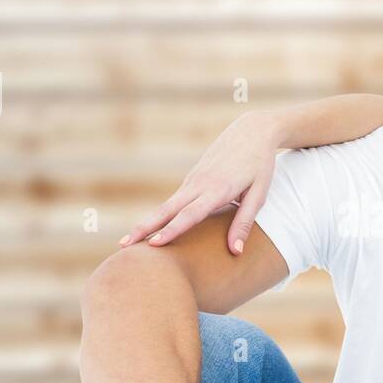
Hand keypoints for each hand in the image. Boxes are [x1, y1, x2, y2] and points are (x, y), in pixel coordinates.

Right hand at [118, 109, 281, 253]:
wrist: (252, 130)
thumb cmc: (260, 165)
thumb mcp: (259, 194)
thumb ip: (245, 222)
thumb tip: (235, 252)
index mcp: (217, 189)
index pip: (191, 214)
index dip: (172, 230)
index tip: (154, 244)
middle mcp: (199, 184)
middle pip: (167, 209)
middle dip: (143, 227)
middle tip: (122, 245)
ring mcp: (193, 179)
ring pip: (166, 205)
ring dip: (146, 222)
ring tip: (128, 242)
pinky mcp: (192, 178)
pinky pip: (174, 200)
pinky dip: (159, 215)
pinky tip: (149, 228)